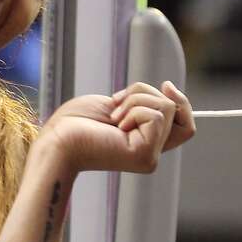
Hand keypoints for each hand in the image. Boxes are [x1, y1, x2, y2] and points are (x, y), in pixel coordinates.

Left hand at [38, 80, 196, 174]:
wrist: (57, 140)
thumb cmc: (76, 122)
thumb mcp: (117, 104)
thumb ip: (144, 103)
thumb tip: (170, 91)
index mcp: (144, 141)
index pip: (184, 125)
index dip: (182, 102)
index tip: (166, 84)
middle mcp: (151, 152)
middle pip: (177, 111)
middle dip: (148, 93)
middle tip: (117, 101)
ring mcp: (150, 156)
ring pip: (166, 107)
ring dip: (135, 99)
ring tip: (112, 114)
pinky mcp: (145, 155)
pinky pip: (157, 115)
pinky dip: (134, 109)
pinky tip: (115, 124)